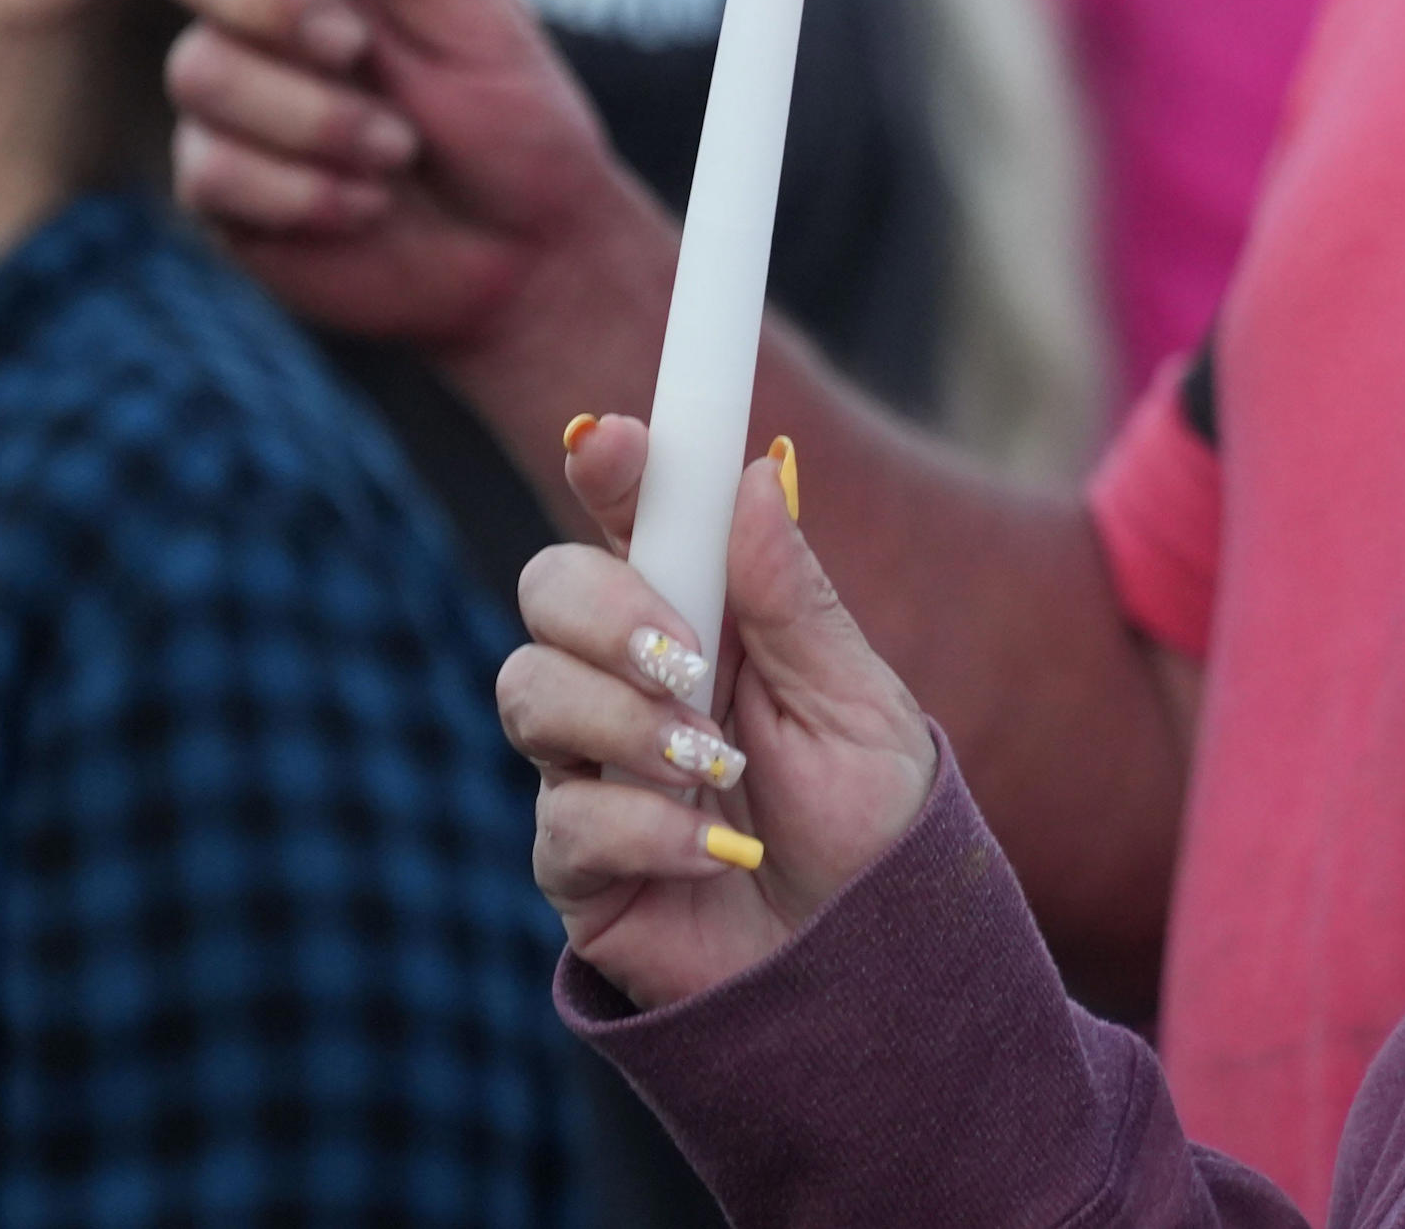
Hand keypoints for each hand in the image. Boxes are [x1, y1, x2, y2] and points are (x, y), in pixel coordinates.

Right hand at [143, 0, 673, 358]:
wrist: (522, 253)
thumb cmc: (510, 117)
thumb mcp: (475, 15)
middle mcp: (255, 5)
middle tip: (354, 43)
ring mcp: (227, 94)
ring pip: (199, 70)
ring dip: (317, 118)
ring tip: (399, 150)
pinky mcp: (217, 182)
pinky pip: (214, 168)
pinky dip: (307, 191)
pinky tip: (365, 204)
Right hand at [505, 415, 936, 1006]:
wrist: (875, 968)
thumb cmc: (871, 825)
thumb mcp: (857, 701)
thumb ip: (794, 595)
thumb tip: (759, 469)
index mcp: (705, 617)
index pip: (632, 519)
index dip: (610, 469)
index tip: (608, 438)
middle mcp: (631, 679)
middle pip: (548, 590)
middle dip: (604, 609)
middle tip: (686, 660)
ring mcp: (592, 768)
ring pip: (529, 691)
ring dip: (626, 722)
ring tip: (714, 766)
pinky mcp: (578, 865)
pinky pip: (563, 821)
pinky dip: (646, 827)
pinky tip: (716, 849)